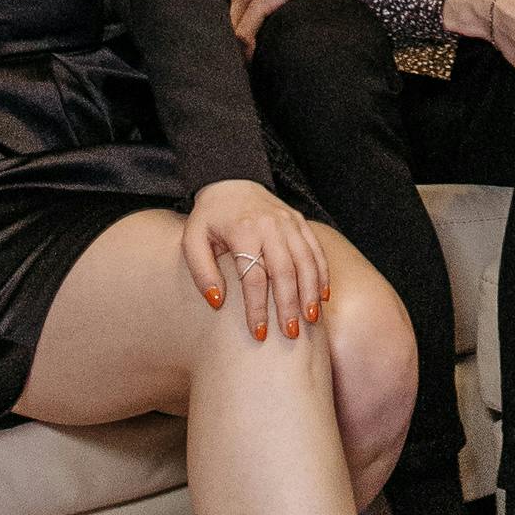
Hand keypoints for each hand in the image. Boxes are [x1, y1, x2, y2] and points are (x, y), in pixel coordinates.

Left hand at [182, 180, 330, 337]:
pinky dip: (321, 273)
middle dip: (289, 305)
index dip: (257, 308)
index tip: (259, 334)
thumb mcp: (192, 240)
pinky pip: (315, 249)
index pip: (254, 276)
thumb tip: (217, 302)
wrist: (230, 181)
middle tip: (291, 334)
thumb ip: (202, 272)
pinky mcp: (299, 221)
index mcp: (243, 230)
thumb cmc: (209, 218)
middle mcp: (270, 225)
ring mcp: (288, 221)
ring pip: (306, 261)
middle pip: (284, 271)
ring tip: (311, 319)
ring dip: (310, 292)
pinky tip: (322, 295)